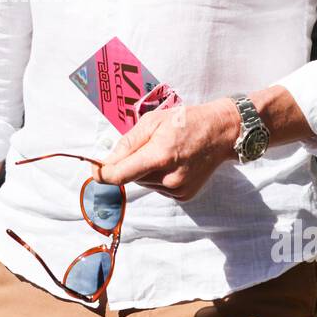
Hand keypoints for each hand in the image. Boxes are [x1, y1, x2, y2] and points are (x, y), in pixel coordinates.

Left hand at [92, 99, 239, 201]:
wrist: (221, 132)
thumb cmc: (186, 121)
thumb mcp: (153, 121)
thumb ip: (127, 143)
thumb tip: (106, 162)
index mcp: (159, 156)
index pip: (119, 175)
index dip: (102, 174)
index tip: (94, 170)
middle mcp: (168, 178)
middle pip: (132, 178)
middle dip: (131, 164)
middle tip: (149, 145)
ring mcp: (178, 189)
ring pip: (144, 183)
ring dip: (145, 170)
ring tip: (165, 151)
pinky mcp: (184, 196)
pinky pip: (158, 188)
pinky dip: (158, 177)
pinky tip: (173, 162)